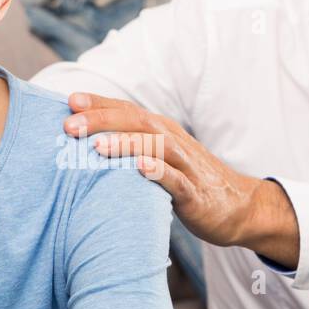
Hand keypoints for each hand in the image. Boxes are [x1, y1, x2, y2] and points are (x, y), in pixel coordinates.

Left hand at [62, 92, 300, 266]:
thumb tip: (87, 141)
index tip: (69, 101)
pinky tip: (139, 169)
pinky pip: (177, 181)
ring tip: (97, 145)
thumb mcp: (160, 158)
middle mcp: (173, 142)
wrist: (239, 207)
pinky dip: (158, 173)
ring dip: (125, 144)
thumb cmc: (189, 181)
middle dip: (103, 121)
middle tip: (69, 125)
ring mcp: (186, 167)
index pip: (127, 111)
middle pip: (137, 123)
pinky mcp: (195, 194)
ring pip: (155, 148)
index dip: (100, 105)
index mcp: (162, 131)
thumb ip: (131, 147)